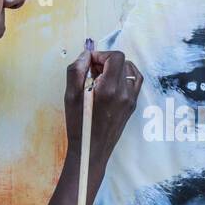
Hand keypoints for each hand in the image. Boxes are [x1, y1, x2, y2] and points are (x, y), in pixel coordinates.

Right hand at [64, 48, 141, 181]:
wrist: (91, 149)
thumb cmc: (79, 125)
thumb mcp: (70, 95)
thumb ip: (76, 70)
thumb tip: (86, 54)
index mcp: (109, 89)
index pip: (115, 57)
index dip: (101, 55)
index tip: (89, 62)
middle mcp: (124, 93)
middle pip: (122, 62)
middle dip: (106, 61)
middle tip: (91, 72)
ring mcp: (131, 99)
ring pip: (130, 70)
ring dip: (115, 68)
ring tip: (100, 78)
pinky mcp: (132, 105)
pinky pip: (135, 82)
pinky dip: (125, 76)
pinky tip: (112, 82)